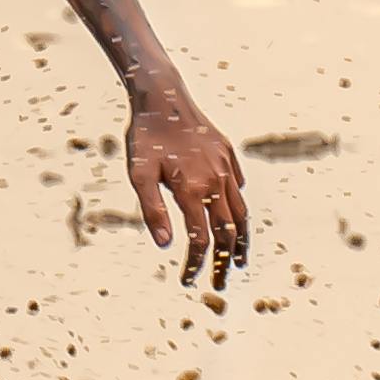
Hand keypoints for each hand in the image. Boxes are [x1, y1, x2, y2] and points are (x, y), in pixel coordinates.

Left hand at [128, 88, 249, 285]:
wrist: (163, 97)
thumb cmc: (145, 137)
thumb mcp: (139, 175)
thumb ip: (152, 211)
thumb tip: (166, 244)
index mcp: (193, 191)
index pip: (201, 240)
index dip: (196, 264)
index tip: (188, 280)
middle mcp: (216, 182)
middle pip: (229, 233)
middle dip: (224, 261)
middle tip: (220, 282)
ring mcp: (226, 168)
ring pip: (241, 212)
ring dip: (240, 240)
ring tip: (238, 259)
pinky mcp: (229, 155)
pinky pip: (238, 187)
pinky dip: (237, 207)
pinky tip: (232, 214)